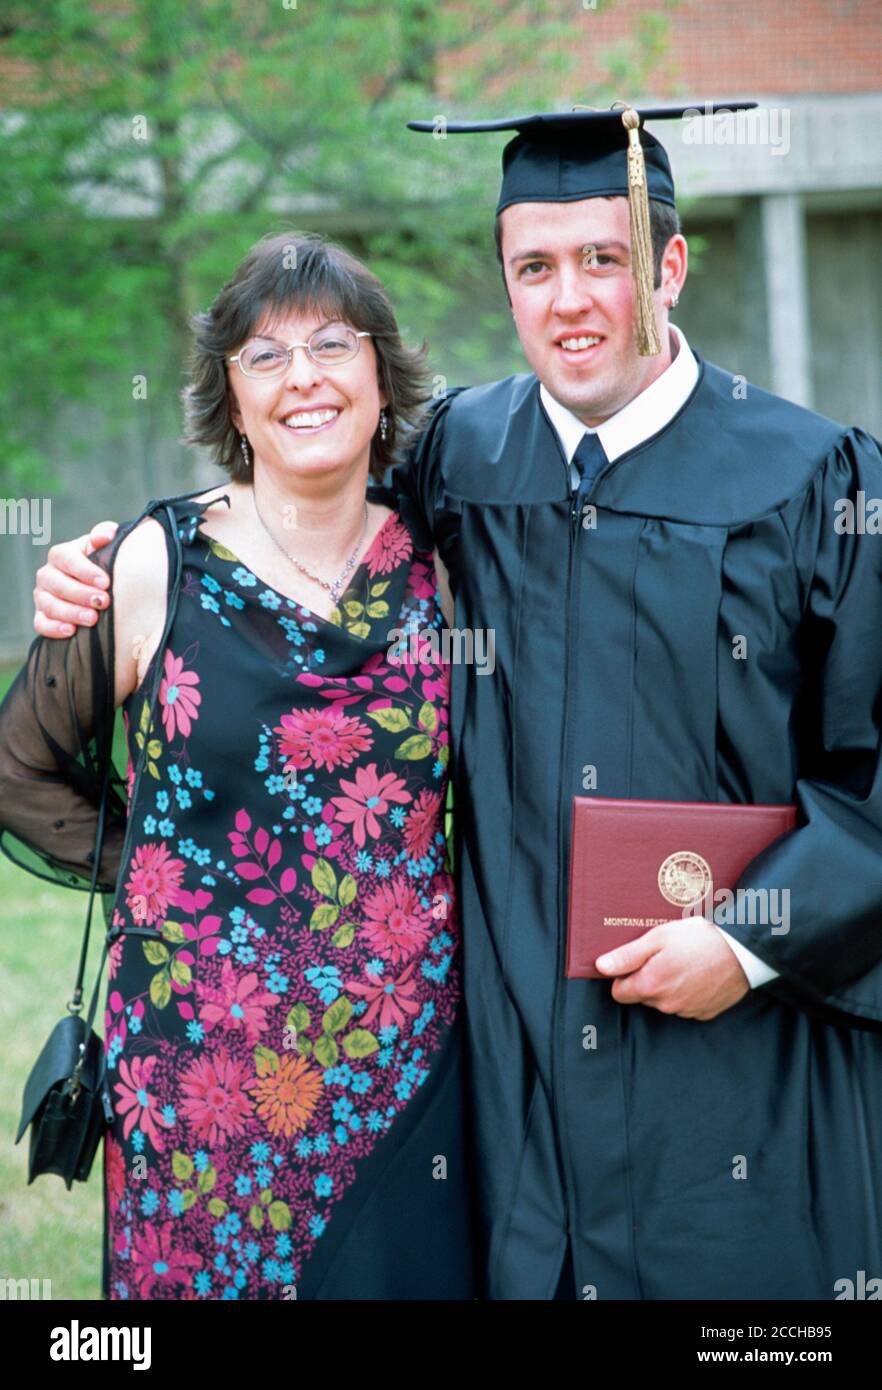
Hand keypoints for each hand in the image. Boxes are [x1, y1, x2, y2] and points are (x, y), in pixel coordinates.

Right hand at [34, 521, 118, 637]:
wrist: (101, 590)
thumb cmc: (103, 565)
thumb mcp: (106, 547)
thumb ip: (105, 535)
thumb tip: (105, 536)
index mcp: (61, 555)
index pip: (65, 558)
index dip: (84, 570)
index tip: (105, 582)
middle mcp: (48, 575)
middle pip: (56, 582)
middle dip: (80, 593)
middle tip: (103, 602)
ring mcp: (42, 597)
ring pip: (49, 604)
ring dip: (70, 612)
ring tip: (92, 619)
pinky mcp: (42, 617)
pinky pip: (41, 624)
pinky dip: (53, 628)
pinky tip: (70, 631)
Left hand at [595, 918, 750, 1020]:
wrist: (742, 951)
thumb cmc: (699, 939)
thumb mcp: (658, 938)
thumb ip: (627, 956)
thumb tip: (601, 967)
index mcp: (651, 986)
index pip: (619, 993)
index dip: (624, 976)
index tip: (636, 961)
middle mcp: (667, 1005)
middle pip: (642, 996)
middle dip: (647, 979)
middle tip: (663, 956)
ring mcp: (687, 1011)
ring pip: (665, 1001)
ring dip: (668, 986)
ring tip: (684, 962)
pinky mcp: (705, 1013)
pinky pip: (686, 1005)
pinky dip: (687, 992)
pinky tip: (697, 974)